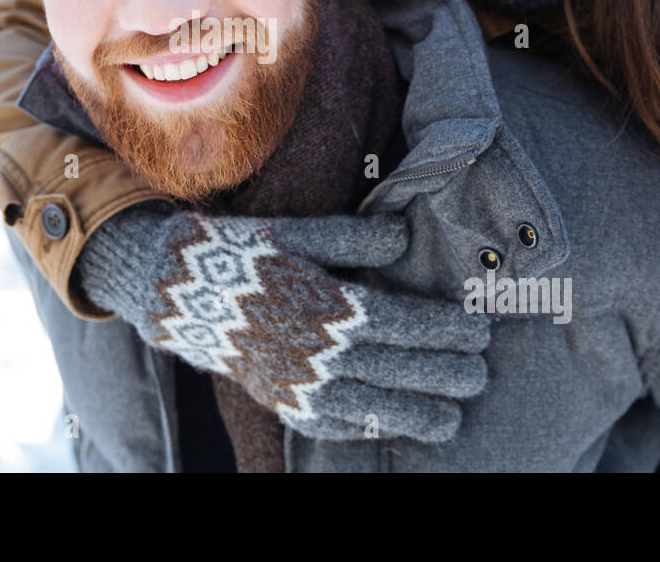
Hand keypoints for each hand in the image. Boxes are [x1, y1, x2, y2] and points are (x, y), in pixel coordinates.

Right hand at [78, 206, 489, 443]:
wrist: (177, 291)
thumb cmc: (245, 253)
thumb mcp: (297, 231)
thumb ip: (354, 237)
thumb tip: (404, 239)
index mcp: (324, 302)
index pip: (401, 323)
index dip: (444, 330)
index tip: (479, 330)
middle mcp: (314, 349)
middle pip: (396, 369)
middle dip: (445, 375)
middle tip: (481, 374)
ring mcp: (297, 382)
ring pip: (370, 407)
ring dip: (416, 415)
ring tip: (453, 418)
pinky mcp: (281, 402)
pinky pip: (333, 425)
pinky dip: (368, 428)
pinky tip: (393, 425)